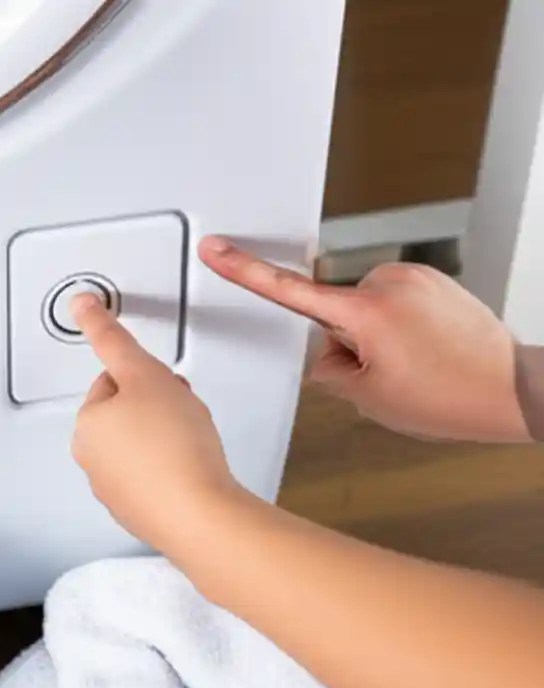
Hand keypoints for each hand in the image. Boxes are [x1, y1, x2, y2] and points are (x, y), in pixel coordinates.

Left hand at [70, 293, 244, 552]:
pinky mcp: (142, 513)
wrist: (201, 514)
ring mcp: (116, 491)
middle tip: (183, 412)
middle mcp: (93, 461)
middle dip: (156, 407)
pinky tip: (194, 468)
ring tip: (193, 442)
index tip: (164, 383)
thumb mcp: (145, 374)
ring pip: (143, 447)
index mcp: (87, 426)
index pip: (112, 382)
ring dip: (167, 437)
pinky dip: (175, 469)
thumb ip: (112, 338)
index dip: (146, 377)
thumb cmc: (175, 448)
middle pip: (127, 416)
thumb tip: (81, 307)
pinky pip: (158, 477)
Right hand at [199, 236, 528, 442]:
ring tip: (415, 363)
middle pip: (334, 313)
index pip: (287, 290)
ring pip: (364, 308)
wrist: (510, 390)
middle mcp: (388, 283)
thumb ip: (330, 370)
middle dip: (350, 342)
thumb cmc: (452, 397)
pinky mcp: (434, 279)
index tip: (216, 249)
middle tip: (391, 371)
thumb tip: (327, 354)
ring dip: (378, 335)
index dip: (243, 270)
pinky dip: (402, 325)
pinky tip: (427, 349)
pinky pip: (394, 302)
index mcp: (364, 312)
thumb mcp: (368, 398)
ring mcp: (414, 277)